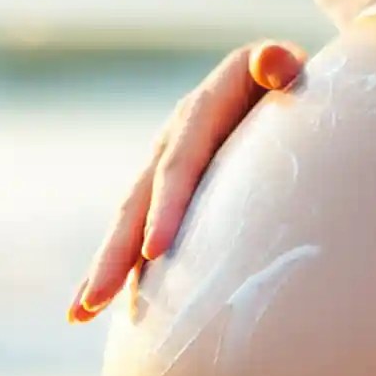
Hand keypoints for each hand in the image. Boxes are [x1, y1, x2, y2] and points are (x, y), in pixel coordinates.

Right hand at [67, 41, 306, 322]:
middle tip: (96, 299)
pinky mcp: (163, 199)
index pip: (180, 166)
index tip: (155, 251)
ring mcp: (161, 173)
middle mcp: (169, 144)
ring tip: (81, 312)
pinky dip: (114, 273)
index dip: (166, 207)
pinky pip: (133, 238)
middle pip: (136, 203)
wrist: (276, 84)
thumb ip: (280, 64)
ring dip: (102, 269)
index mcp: (199, 113)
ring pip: (125, 226)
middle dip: (115, 253)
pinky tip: (90, 311)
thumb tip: (275, 63)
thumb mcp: (287, 68)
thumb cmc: (294, 84)